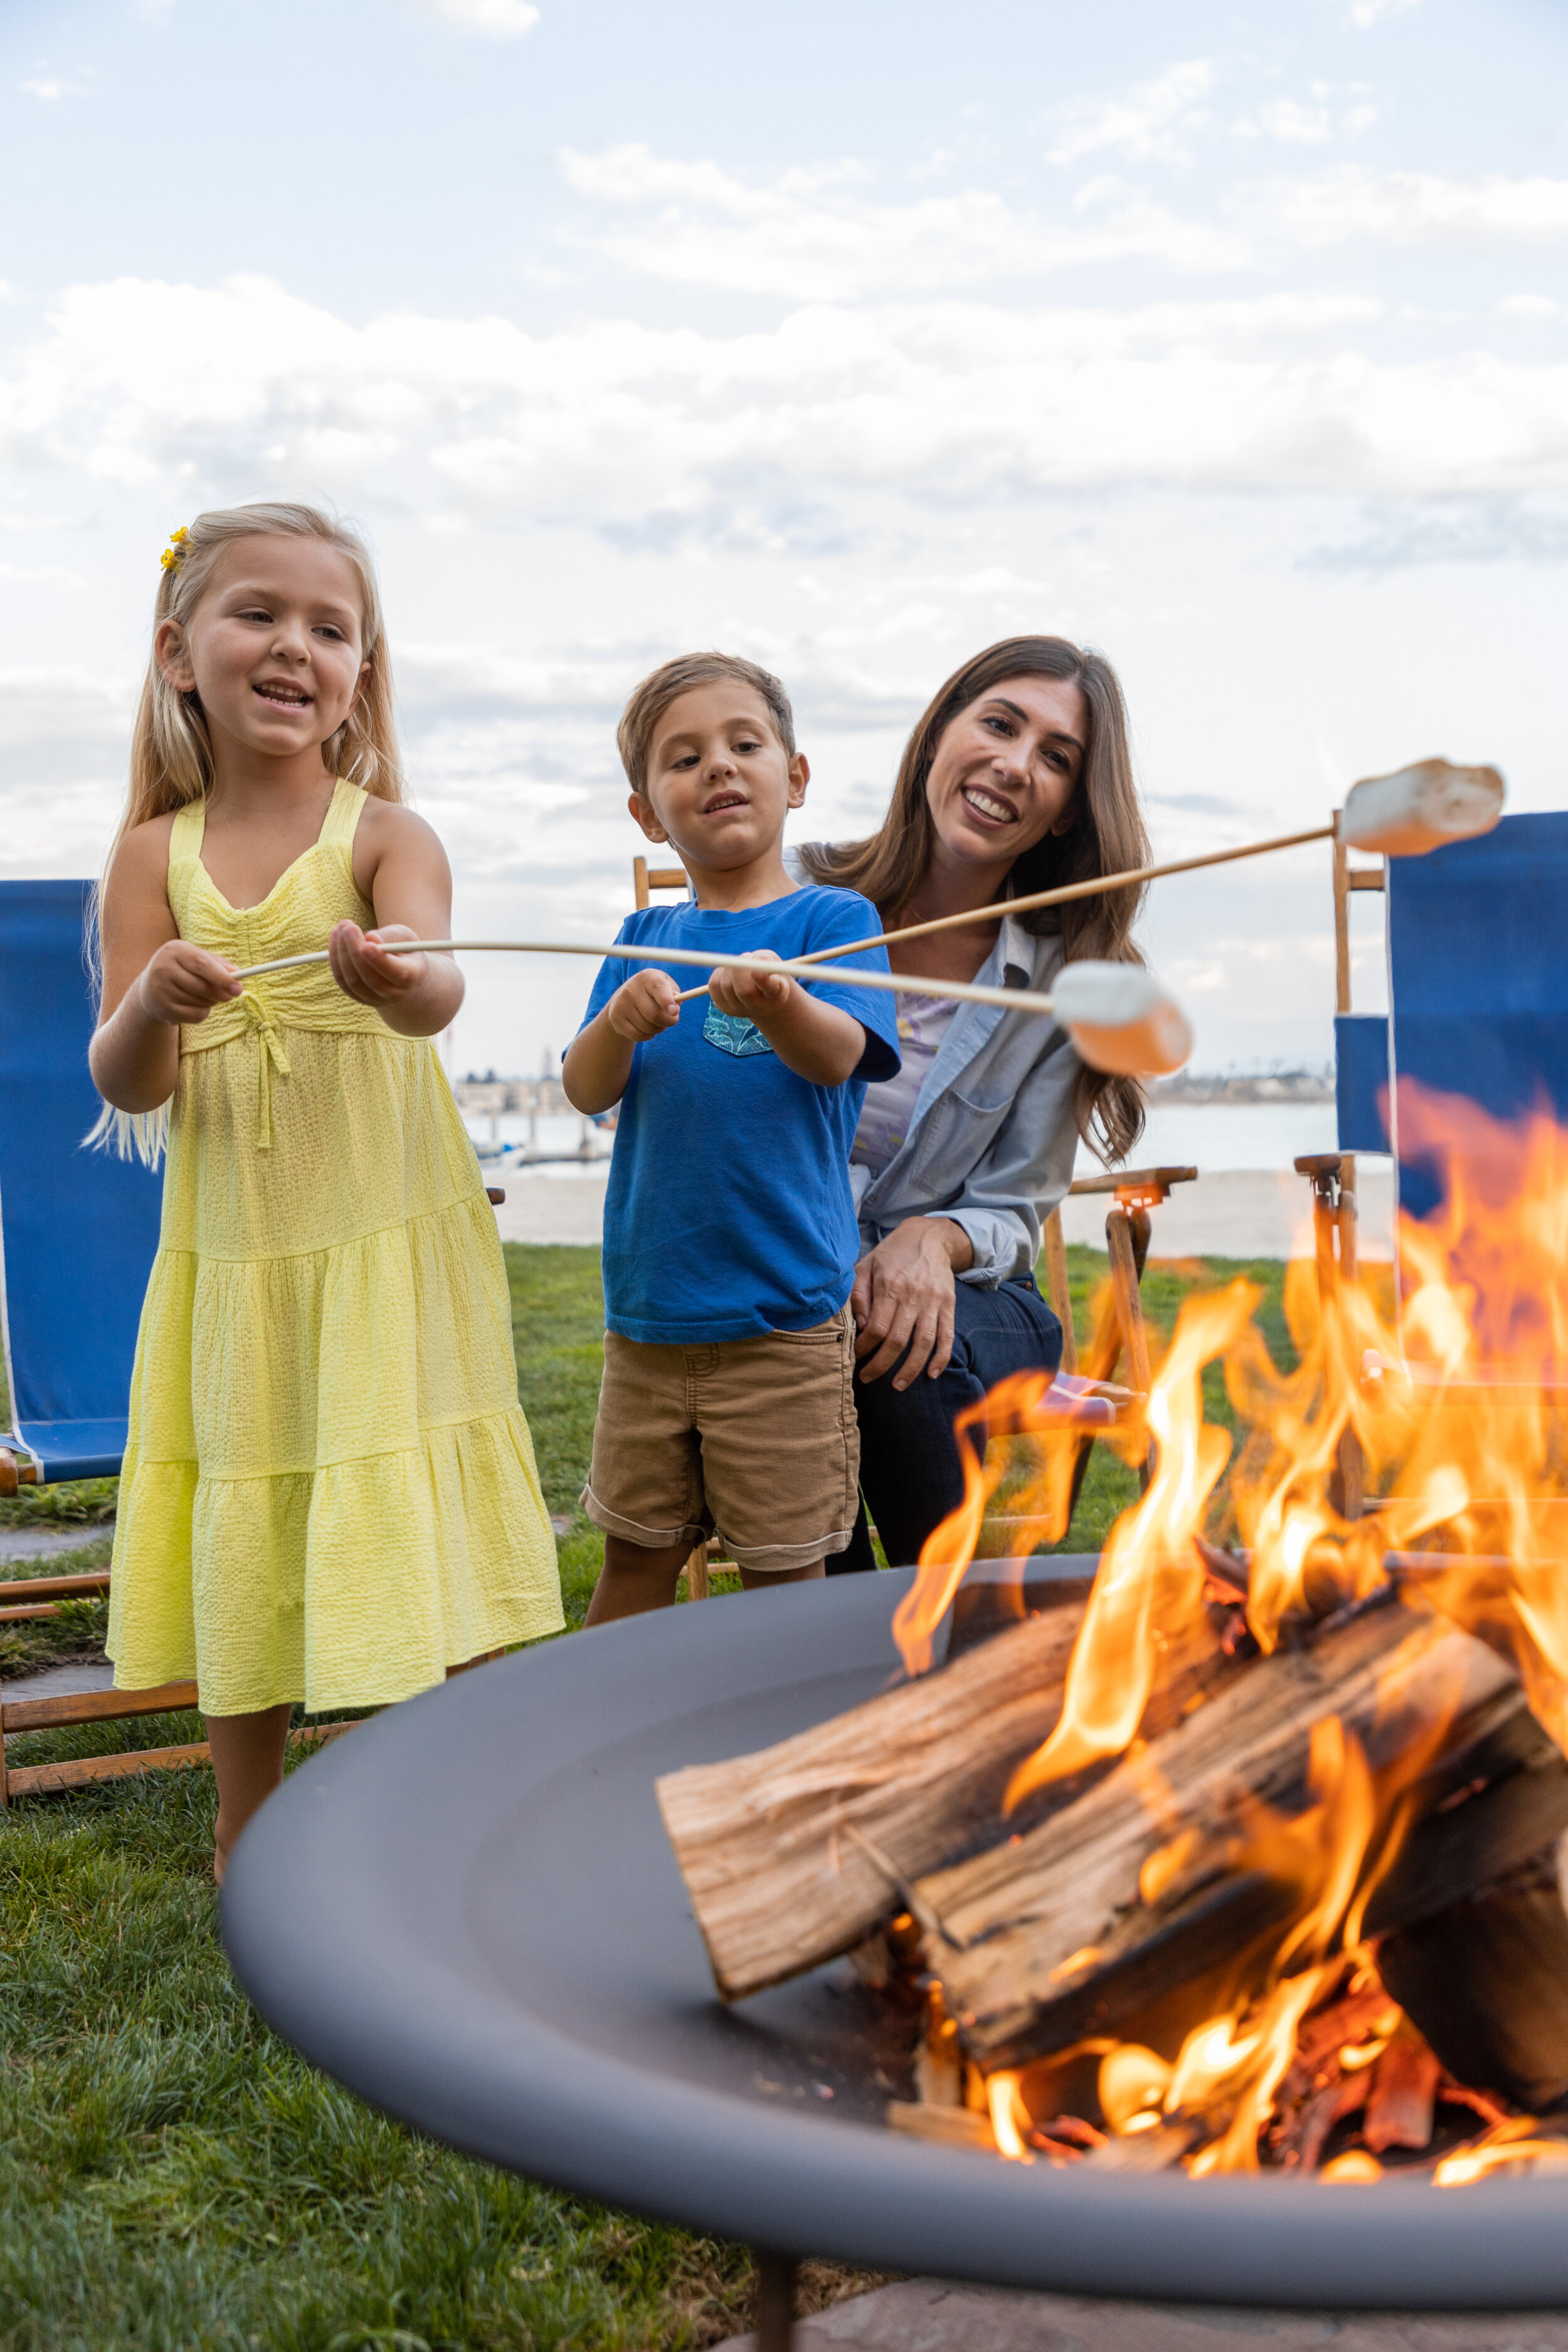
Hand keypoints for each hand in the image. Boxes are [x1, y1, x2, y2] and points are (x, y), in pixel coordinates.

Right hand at [136, 940, 240, 1025]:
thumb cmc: (182, 970)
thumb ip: (219, 964)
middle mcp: (163, 968)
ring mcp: (160, 989)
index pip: (201, 963)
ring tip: (204, 996)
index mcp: (174, 950)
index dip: (222, 977)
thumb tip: (237, 973)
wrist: (150, 990)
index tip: (239, 987)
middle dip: (221, 993)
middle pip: (202, 986)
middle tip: (230, 995)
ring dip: (211, 1002)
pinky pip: (195, 1015)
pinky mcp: (162, 1009)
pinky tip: (195, 1005)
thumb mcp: (197, 959)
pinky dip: (203, 1012)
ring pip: (200, 1002)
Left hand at [329, 921, 426, 1005]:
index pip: (397, 973)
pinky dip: (335, 958)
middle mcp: (394, 994)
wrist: (401, 970)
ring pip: (352, 981)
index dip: (380, 961)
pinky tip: (335, 937)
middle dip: (355, 951)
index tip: (367, 944)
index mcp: (412, 977)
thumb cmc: (403, 948)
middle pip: (371, 979)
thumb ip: (389, 936)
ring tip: (340, 927)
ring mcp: (375, 999)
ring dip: (342, 952)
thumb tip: (369, 937)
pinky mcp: (358, 997)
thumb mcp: (404, 936)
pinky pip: (342, 980)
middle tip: (348, 927)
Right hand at [606, 967, 680, 1041]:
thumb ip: (674, 993)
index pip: (659, 988)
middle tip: (672, 1019)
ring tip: (656, 1021)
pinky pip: (638, 1036)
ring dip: (659, 1029)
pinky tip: (646, 1027)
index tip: (674, 1011)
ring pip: (648, 1028)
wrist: (623, 999)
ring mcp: (622, 1004)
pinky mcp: (616, 1019)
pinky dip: (648, 1035)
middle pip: (655, 1014)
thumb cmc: (653, 992)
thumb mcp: (666, 986)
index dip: (667, 1000)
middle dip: (669, 1021)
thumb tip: (676, 1004)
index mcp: (648, 977)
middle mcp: (632, 989)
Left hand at [708, 948, 792, 1022]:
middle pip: (744, 991)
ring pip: (726, 986)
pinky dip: (719, 973)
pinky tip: (730, 973)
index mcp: (775, 995)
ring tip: (740, 965)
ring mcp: (739, 1010)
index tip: (756, 969)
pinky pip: (714, 985)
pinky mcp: (724, 1007)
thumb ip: (766, 961)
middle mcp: (758, 1007)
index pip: (770, 989)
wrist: (761, 995)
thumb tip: (755, 959)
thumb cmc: (769, 973)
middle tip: (747, 954)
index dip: (763, 980)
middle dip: (740, 969)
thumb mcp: (773, 964)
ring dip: (730, 968)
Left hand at [850, 1219, 969, 1387]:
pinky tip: (932, 1374)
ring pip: (923, 1343)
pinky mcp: (948, 1305)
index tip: (857, 1356)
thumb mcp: (866, 1266)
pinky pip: (947, 1336)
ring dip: (911, 1369)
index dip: (865, 1348)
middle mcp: (913, 1296)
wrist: (929, 1236)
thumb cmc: (892, 1254)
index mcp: (890, 1286)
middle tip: (868, 1378)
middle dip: (881, 1365)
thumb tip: (862, 1327)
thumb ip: (859, 1296)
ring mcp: (933, 1302)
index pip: (877, 1328)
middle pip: (898, 1341)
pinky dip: (941, 1358)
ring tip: (898, 1385)